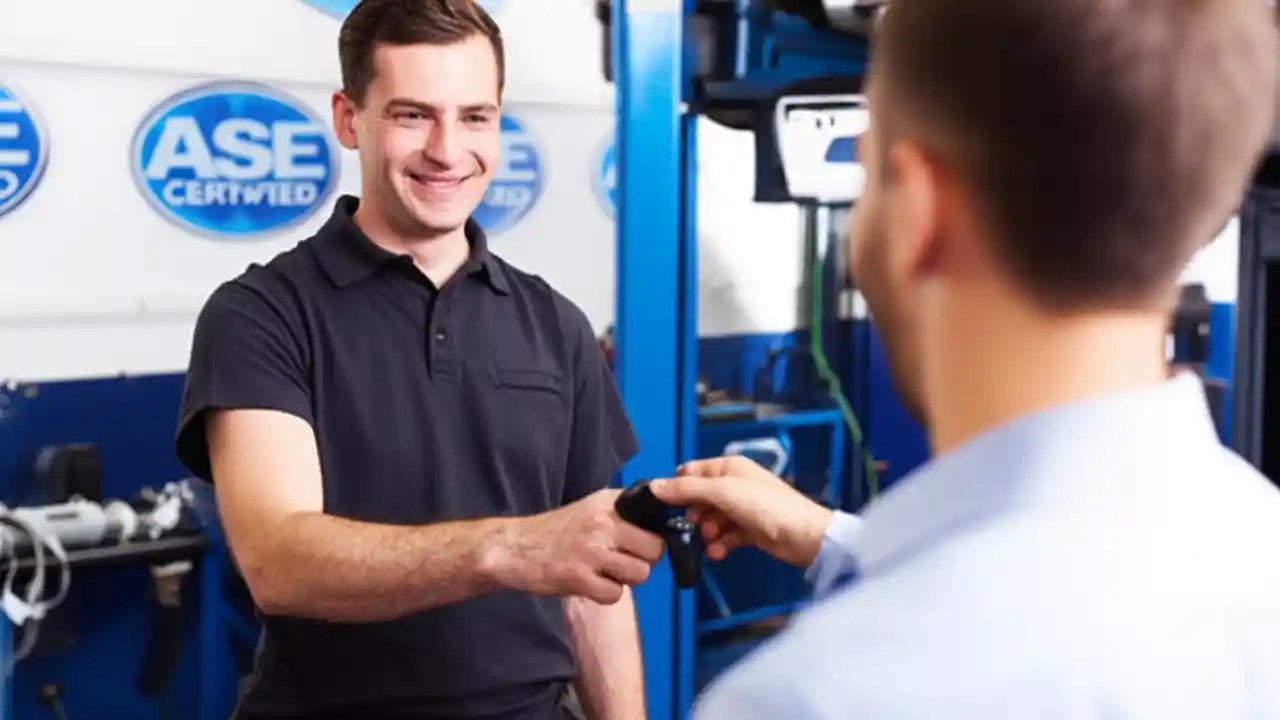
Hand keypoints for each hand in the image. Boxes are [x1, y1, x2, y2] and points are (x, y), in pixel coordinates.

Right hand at [500, 489, 665, 604]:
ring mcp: (592, 550)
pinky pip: (615, 593)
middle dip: (644, 561)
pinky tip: (591, 585)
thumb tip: (659, 523)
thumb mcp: (591, 508)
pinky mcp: (580, 577)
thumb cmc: (556, 531)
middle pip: (655, 549)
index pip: (655, 515)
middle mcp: (603, 523)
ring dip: (626, 579)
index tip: (645, 542)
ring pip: (639, 573)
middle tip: (624, 562)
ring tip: (605, 573)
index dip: (656, 534)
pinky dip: (606, 594)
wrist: (515, 548)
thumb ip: (623, 512)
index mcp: (609, 504)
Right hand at [649, 456, 832, 566]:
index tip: (663, 506)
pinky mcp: (749, 530)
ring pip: (711, 519)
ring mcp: (742, 508)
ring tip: (710, 542)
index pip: (692, 472)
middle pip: (700, 498)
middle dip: (693, 514)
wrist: (802, 535)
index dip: (677, 487)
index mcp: (728, 467)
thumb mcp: (721, 492)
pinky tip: (717, 554)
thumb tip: (653, 486)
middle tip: (691, 527)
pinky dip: (720, 544)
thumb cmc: (762, 506)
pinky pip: (726, 536)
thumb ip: (687, 489)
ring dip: (707, 533)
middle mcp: (733, 484)